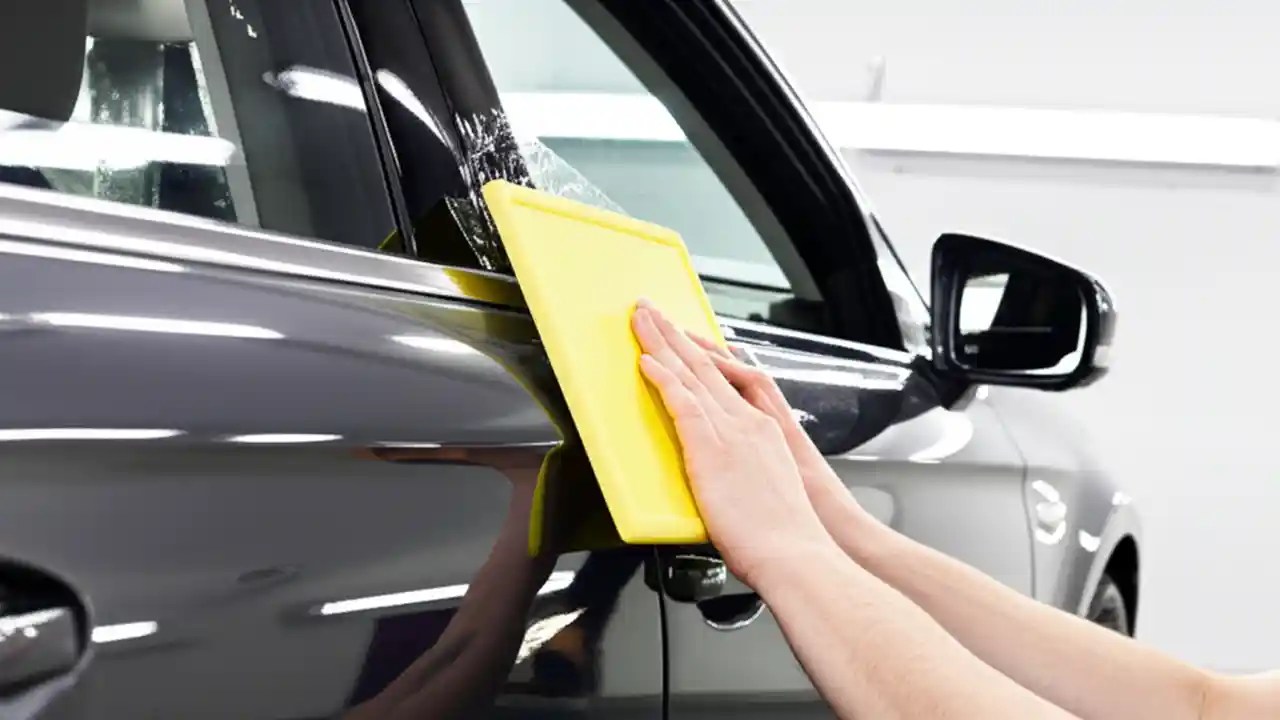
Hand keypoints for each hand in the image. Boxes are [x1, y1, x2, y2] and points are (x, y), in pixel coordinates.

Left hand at [631, 301, 833, 583]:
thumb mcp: (769, 493)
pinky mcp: (712, 447)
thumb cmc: (785, 537)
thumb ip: (747, 478)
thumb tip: (730, 485)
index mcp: (764, 431)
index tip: (685, 338)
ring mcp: (731, 431)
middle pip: (705, 367)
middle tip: (653, 310)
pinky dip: (662, 377)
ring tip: (642, 318)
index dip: (702, 356)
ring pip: (691, 374)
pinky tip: (646, 359)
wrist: (798, 552)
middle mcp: (748, 422)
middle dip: (676, 335)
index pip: (726, 382)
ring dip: (662, 342)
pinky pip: (681, 401)